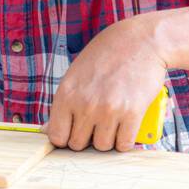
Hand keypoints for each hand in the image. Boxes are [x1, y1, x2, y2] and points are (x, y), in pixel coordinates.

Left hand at [44, 17, 167, 151]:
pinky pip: (124, 144)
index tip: (73, 133)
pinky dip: (125, 141)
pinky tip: (125, 128)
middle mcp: (85, 104)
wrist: (140, 41)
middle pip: (78, 144)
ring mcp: (109, 110)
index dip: (65, 138)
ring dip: (107, 140)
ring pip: (102, 146)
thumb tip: (47, 131)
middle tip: (95, 126)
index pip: (57, 136)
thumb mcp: (74, 76)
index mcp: (66, 94)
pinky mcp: (133, 113)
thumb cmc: (105, 57)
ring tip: (111, 124)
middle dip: (86, 138)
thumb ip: (63, 104)